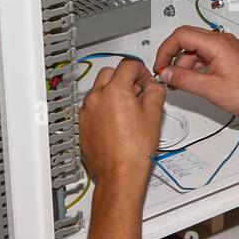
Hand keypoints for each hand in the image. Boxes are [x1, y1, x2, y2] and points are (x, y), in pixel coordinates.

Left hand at [79, 59, 165, 195]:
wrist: (119, 174)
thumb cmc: (134, 150)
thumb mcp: (154, 115)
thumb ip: (155, 92)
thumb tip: (153, 87)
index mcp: (115, 90)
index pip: (128, 65)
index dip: (141, 71)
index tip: (146, 81)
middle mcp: (96, 97)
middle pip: (110, 72)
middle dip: (124, 78)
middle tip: (137, 92)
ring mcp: (86, 111)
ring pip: (99, 89)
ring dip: (112, 92)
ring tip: (128, 109)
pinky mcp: (82, 124)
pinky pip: (92, 106)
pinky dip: (103, 107)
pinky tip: (117, 121)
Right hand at [152, 26, 238, 139]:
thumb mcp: (210, 89)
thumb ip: (184, 79)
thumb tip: (167, 72)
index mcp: (218, 44)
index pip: (182, 35)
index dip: (166, 49)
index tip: (160, 65)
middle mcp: (223, 41)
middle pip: (188, 39)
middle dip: (173, 56)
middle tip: (165, 72)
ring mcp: (228, 48)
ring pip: (197, 48)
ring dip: (184, 63)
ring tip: (179, 82)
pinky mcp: (230, 56)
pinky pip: (207, 55)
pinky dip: (196, 66)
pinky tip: (193, 80)